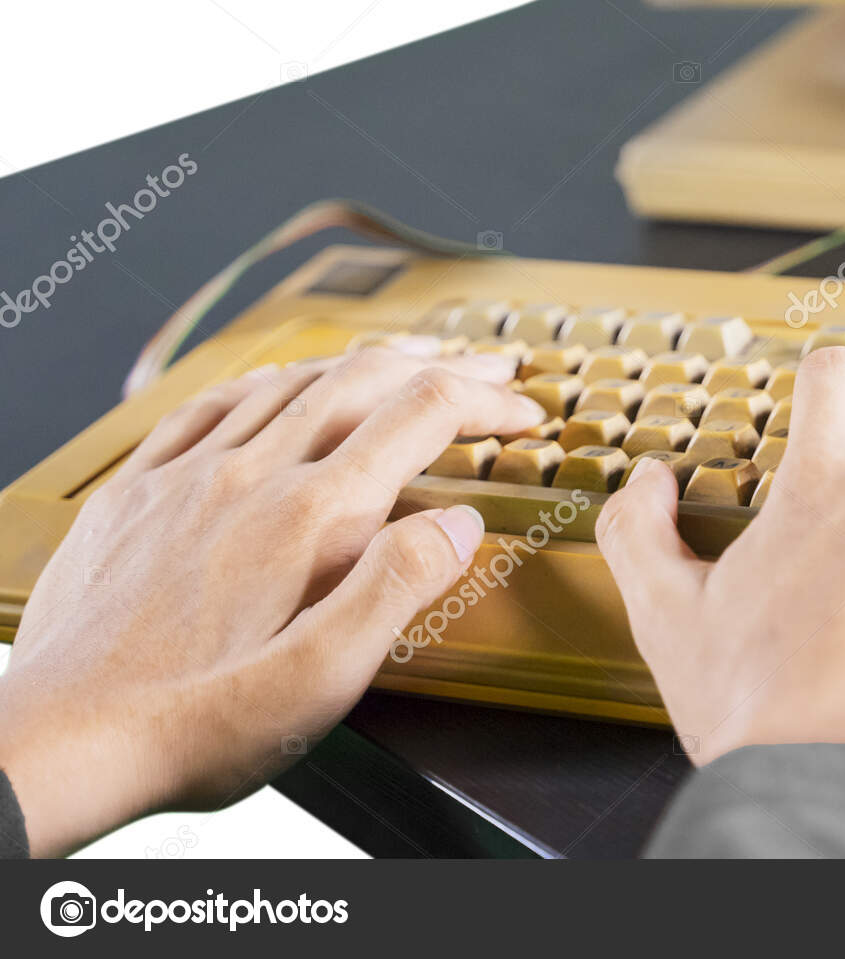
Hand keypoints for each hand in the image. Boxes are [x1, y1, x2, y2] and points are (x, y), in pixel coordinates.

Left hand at [0, 343, 543, 855]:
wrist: (60, 742)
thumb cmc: (194, 725)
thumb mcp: (320, 681)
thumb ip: (399, 590)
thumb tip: (460, 522)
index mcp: (309, 519)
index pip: (421, 414)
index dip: (487, 400)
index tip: (524, 411)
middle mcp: (250, 477)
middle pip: (365, 380)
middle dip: (443, 364)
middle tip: (492, 367)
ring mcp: (188, 476)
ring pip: (294, 379)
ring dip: (366, 362)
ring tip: (410, 361)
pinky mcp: (140, 491)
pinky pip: (211, 403)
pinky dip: (269, 378)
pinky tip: (284, 380)